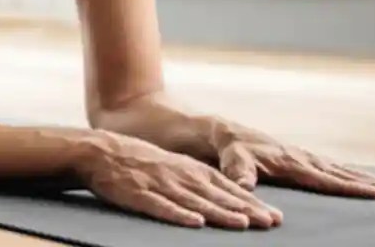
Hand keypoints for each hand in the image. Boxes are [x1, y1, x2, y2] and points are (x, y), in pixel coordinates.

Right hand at [75, 130, 284, 229]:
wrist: (99, 150)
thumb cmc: (137, 160)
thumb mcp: (172, 164)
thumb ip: (195, 179)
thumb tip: (224, 196)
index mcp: (189, 168)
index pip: (227, 187)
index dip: (252, 202)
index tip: (276, 216)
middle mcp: (180, 175)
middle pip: (218, 195)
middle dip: (246, 209)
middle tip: (271, 222)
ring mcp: (160, 184)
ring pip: (195, 201)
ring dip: (220, 213)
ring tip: (242, 224)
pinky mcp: (138, 194)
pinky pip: (160, 206)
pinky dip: (178, 215)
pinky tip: (194, 223)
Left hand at [211, 120, 374, 198]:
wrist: (225, 133)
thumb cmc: (230, 151)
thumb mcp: (232, 161)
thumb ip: (239, 173)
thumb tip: (245, 186)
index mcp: (290, 162)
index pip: (325, 178)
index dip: (350, 187)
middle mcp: (302, 158)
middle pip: (342, 173)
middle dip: (370, 182)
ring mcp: (304, 156)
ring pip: (341, 169)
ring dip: (367, 178)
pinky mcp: (301, 157)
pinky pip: (332, 167)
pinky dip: (351, 173)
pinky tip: (364, 179)